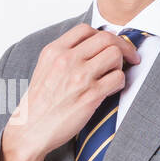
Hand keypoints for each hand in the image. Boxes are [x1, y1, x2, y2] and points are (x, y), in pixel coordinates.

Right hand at [0, 23, 139, 160]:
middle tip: (129, 56)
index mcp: (54, 51)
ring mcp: (79, 76)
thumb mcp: (44, 69)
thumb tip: (92, 47)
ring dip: (121, 64)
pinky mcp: (91, 95)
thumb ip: (64, 54)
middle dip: (123, 46)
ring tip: (115, 75)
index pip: (85, 29)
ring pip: (115, 54)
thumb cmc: (38, 104)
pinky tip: (113, 88)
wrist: (30, 130)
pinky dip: (121, 82)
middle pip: (106, 38)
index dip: (103, 35)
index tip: (110, 44)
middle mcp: (67, 60)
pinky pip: (118, 77)